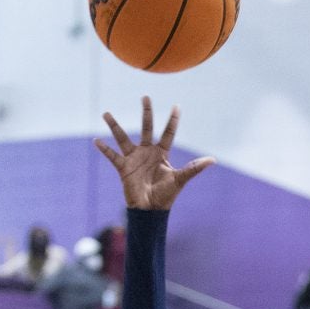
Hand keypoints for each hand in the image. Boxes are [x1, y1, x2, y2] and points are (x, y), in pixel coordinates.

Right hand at [94, 95, 214, 209]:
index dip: (173, 121)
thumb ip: (194, 168)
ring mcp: (134, 158)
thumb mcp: (180, 180)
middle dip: (146, 113)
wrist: (150, 211)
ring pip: (123, 138)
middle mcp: (147, 152)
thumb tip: (212, 160)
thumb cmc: (166, 196)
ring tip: (105, 113)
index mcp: (162, 153)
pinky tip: (96, 140)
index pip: (168, 133)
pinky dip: (104, 149)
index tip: (177, 106)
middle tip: (145, 96)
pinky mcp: (123, 167)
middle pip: (146, 128)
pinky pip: (112, 156)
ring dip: (114, 126)